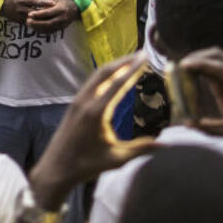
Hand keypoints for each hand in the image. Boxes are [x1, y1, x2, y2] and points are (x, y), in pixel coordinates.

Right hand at [0, 0, 50, 23]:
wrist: (1, 4)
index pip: (36, 2)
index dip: (45, 3)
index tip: (54, 3)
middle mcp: (21, 8)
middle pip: (36, 12)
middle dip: (45, 13)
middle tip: (55, 13)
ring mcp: (19, 16)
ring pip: (33, 19)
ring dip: (41, 19)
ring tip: (51, 18)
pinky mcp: (19, 21)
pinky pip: (29, 23)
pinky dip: (37, 23)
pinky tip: (44, 23)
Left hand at [27, 0, 78, 33]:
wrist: (75, 10)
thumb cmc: (64, 3)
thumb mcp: (57, 0)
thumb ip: (47, 4)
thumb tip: (36, 5)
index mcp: (61, 9)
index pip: (48, 13)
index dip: (38, 14)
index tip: (29, 14)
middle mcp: (62, 18)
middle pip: (47, 22)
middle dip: (37, 23)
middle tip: (27, 21)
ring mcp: (62, 25)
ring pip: (48, 28)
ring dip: (38, 27)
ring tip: (29, 25)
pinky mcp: (61, 29)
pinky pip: (50, 32)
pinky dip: (42, 31)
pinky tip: (35, 28)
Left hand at [29, 55, 158, 208]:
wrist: (55, 169)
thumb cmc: (85, 166)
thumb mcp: (116, 159)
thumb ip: (141, 149)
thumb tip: (167, 145)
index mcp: (96, 112)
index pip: (118, 83)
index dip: (133, 68)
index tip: (145, 56)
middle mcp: (85, 101)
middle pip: (106, 72)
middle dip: (124, 60)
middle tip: (142, 53)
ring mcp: (77, 101)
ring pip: (97, 76)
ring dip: (114, 66)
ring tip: (131, 61)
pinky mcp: (74, 105)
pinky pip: (91, 83)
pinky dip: (105, 75)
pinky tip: (114, 77)